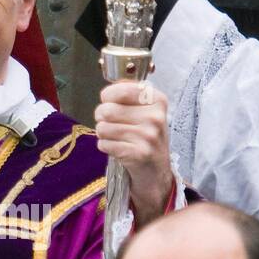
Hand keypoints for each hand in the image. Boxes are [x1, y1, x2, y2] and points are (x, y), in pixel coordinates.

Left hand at [94, 80, 172, 224]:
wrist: (156, 171)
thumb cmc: (146, 137)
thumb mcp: (146, 111)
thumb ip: (129, 94)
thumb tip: (110, 86)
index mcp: (157, 100)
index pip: (120, 89)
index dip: (107, 96)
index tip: (110, 102)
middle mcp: (155, 117)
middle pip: (107, 110)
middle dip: (101, 117)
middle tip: (109, 123)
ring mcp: (148, 136)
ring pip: (103, 128)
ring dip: (103, 133)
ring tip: (115, 137)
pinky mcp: (138, 154)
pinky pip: (104, 144)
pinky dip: (105, 146)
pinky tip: (117, 149)